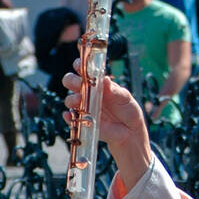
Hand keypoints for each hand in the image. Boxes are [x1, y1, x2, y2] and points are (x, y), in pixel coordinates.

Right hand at [62, 61, 151, 192]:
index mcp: (99, 84)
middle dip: (72, 80)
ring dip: (71, 99)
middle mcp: (89, 93)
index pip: (85, 70)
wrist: (130, 133)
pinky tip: (71, 116)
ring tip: (79, 102)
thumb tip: (105, 79)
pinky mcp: (82, 121)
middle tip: (78, 84)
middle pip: (71, 82)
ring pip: (69, 99)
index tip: (79, 64)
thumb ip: (115, 90)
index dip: (80, 65)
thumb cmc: (129, 112)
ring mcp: (84, 107)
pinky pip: (70, 118)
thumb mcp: (126, 98)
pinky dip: (68, 117)